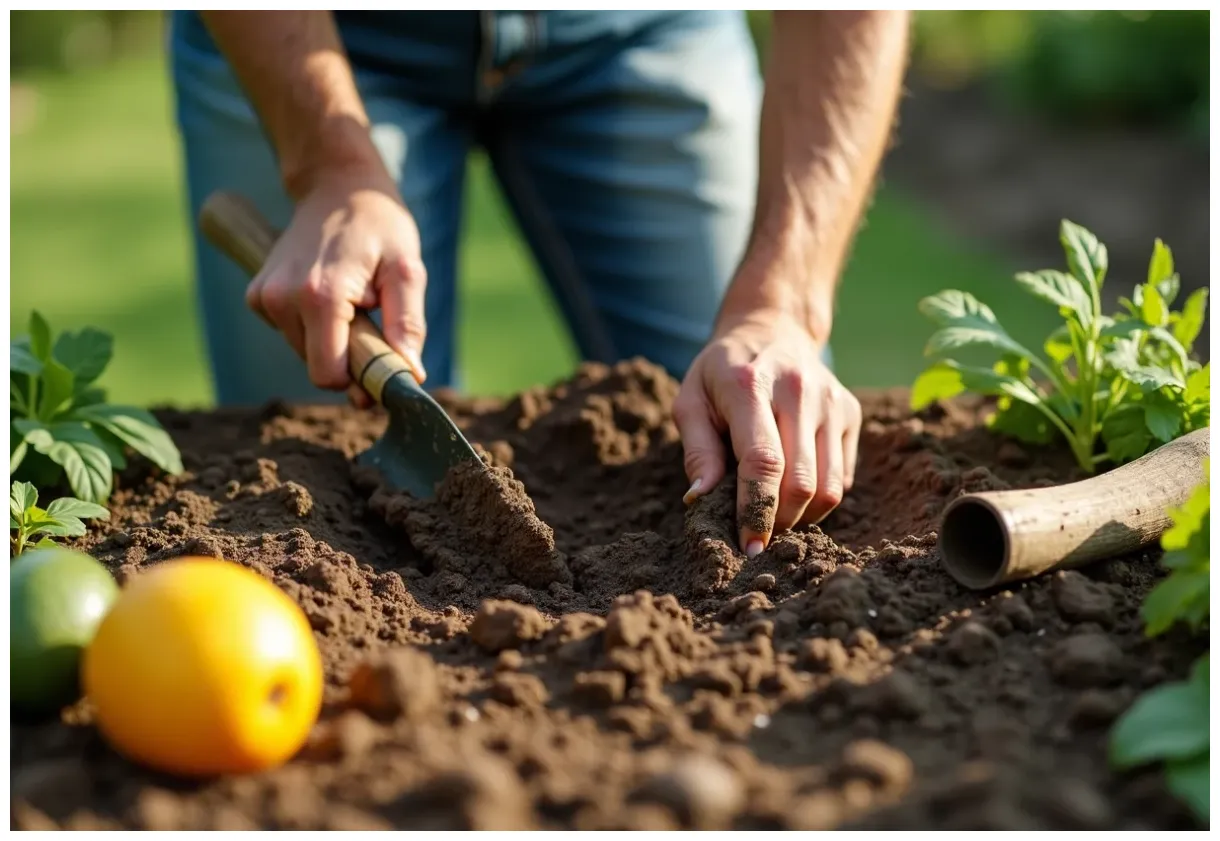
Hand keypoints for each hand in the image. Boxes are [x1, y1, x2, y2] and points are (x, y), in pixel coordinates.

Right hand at [245, 168, 426, 407]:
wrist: (337, 186)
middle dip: (348, 356)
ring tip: (351, 299)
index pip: (328, 375)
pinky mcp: (257, 296)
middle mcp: (281, 299)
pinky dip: (313, 325)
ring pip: (305, 353)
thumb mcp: (406, 270)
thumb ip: (408, 324)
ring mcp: (264, 297)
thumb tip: (410, 374)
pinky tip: (328, 294)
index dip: (358, 379)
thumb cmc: (379, 225)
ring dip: (332, 339)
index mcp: (319, 296)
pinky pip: (291, 334)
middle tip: (371, 316)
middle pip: (317, 367)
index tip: (382, 364)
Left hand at [674, 308, 861, 557]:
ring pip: (830, 488)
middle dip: (778, 521)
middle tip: (757, 533)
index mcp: (749, 386)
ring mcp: (831, 400)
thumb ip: (696, 449)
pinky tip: (794, 487)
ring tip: (775, 513)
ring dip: (802, 517)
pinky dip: (820, 499)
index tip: (748, 545)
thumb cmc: (721, 373)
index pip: (762, 462)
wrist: (772, 329)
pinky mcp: (851, 411)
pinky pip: (843, 478)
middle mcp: (798, 390)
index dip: (755, 510)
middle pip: (800, 484)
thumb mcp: (691, 400)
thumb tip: (699, 498)